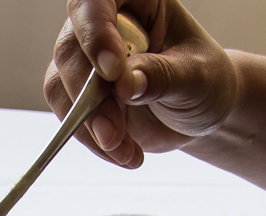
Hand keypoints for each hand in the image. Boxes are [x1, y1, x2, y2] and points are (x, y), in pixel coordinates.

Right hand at [44, 0, 237, 166]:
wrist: (195, 113)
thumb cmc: (204, 82)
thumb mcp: (196, 78)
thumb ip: (162, 77)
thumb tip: (125, 84)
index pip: (97, 0)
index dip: (97, 32)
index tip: (112, 72)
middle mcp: (105, 22)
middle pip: (71, 49)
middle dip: (90, 98)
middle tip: (114, 132)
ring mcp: (85, 58)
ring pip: (61, 84)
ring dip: (86, 124)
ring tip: (123, 149)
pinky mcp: (76, 92)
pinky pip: (66, 113)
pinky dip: (88, 138)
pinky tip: (120, 151)